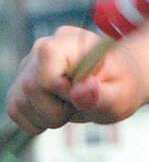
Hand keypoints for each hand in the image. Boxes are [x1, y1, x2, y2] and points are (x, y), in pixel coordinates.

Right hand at [5, 26, 144, 134]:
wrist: (116, 84)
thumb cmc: (121, 86)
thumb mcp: (120, 96)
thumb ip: (100, 95)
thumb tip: (80, 92)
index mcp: (70, 40)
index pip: (47, 66)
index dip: (61, 90)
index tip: (81, 94)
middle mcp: (42, 47)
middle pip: (30, 87)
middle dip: (56, 109)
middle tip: (79, 104)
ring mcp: (28, 65)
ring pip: (18, 102)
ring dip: (46, 117)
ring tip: (70, 107)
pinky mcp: (20, 83)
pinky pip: (15, 111)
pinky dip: (36, 121)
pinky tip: (57, 111)